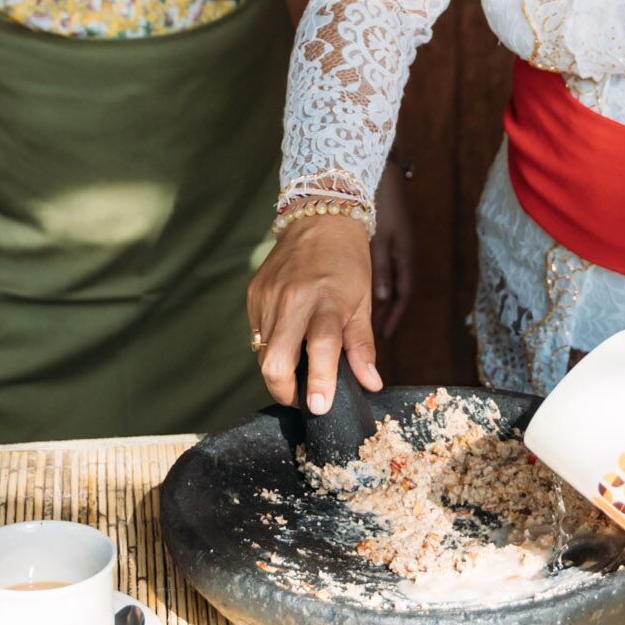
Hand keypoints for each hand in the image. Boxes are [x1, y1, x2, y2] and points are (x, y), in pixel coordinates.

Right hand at [248, 215, 380, 414]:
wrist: (319, 218)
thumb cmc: (347, 261)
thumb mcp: (363, 302)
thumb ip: (363, 346)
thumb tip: (370, 384)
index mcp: (328, 300)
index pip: (321, 347)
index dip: (320, 382)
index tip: (319, 407)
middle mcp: (293, 298)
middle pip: (275, 361)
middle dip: (284, 391)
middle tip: (301, 399)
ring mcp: (268, 296)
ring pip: (262, 353)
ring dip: (279, 370)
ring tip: (298, 367)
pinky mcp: (253, 293)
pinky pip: (257, 334)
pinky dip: (271, 346)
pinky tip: (287, 339)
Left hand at [370, 170, 415, 340]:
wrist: (378, 169)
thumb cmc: (380, 201)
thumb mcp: (381, 237)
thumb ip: (382, 267)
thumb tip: (383, 299)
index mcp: (405, 254)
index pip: (403, 293)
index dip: (395, 315)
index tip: (385, 334)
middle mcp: (401, 251)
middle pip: (395, 289)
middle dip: (385, 311)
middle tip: (373, 332)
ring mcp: (393, 243)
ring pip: (386, 279)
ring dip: (377, 297)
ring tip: (363, 317)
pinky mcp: (383, 234)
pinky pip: (380, 266)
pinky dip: (372, 280)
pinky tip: (356, 286)